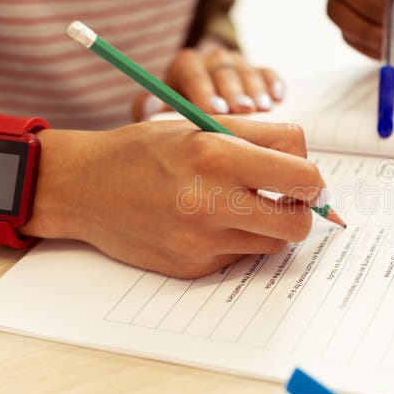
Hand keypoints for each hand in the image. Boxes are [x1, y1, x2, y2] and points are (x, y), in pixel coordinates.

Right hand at [23, 117, 322, 278]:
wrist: (84, 188)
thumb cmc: (145, 150)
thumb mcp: (200, 126)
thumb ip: (260, 138)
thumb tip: (309, 166)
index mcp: (216, 154)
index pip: (303, 174)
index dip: (309, 176)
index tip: (298, 176)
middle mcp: (209, 202)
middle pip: (298, 222)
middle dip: (301, 210)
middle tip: (285, 199)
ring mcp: (200, 241)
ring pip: (274, 244)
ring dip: (268, 225)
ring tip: (238, 205)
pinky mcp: (192, 267)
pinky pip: (240, 256)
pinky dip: (236, 239)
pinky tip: (206, 223)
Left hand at [134, 44, 284, 119]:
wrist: (201, 103)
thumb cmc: (178, 113)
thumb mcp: (159, 109)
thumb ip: (148, 108)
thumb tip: (149, 104)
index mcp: (185, 65)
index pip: (193, 73)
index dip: (204, 91)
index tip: (215, 111)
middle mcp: (211, 59)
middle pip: (223, 71)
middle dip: (233, 91)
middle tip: (243, 110)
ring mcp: (237, 63)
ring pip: (247, 71)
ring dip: (256, 90)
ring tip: (263, 108)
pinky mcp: (258, 70)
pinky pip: (267, 71)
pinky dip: (274, 83)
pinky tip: (279, 97)